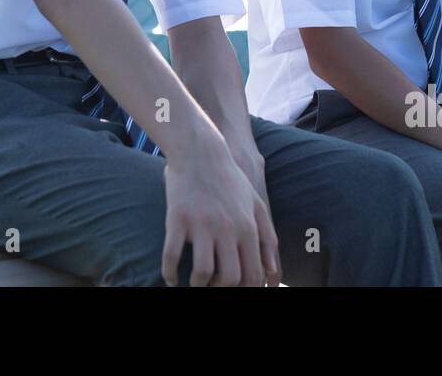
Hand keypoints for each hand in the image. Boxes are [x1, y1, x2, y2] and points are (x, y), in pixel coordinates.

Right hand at [161, 138, 280, 286]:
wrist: (199, 152)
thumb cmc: (229, 179)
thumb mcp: (255, 204)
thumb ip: (267, 237)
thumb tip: (271, 273)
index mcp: (248, 227)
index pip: (253, 274)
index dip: (245, 289)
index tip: (233, 288)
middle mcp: (227, 228)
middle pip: (230, 278)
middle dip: (221, 290)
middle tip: (213, 286)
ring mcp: (201, 224)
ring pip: (202, 272)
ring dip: (198, 285)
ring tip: (195, 283)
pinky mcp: (177, 218)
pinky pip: (171, 256)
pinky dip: (170, 273)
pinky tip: (171, 278)